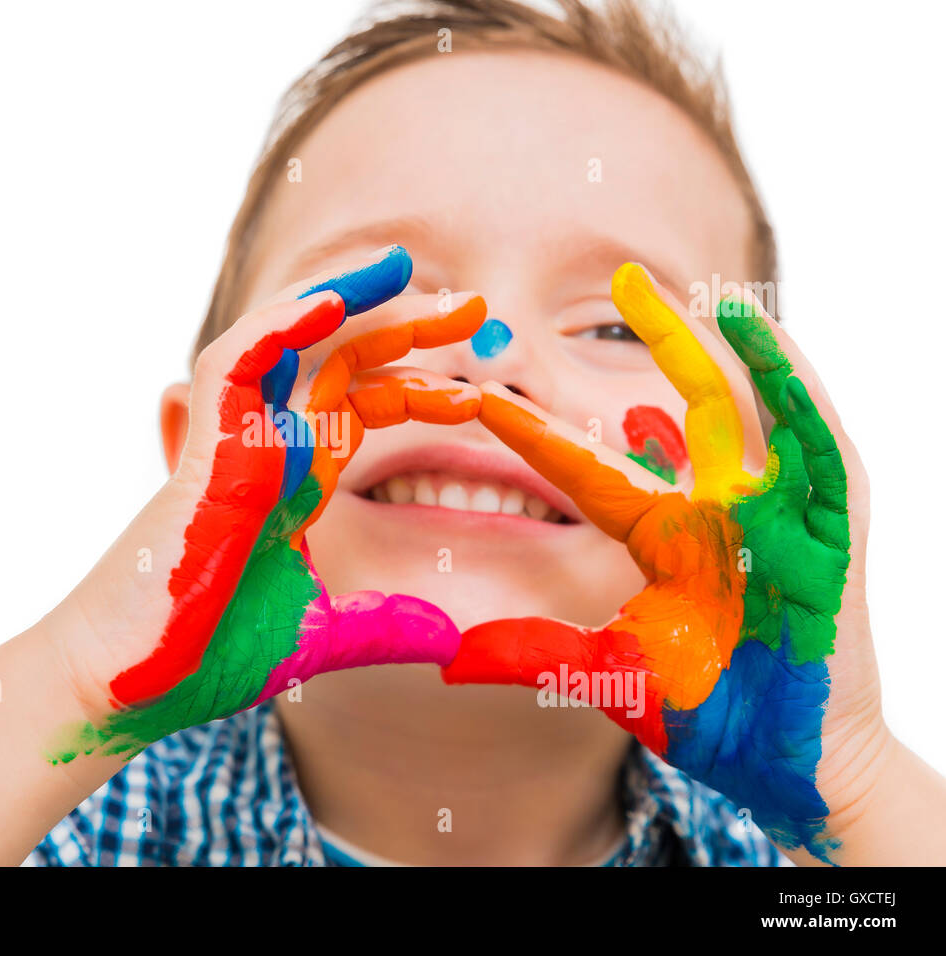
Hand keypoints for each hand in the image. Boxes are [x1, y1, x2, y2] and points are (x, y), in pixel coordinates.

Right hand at [49, 247, 483, 759]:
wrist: (132, 682)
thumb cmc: (206, 654)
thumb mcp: (320, 635)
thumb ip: (382, 627)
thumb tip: (448, 636)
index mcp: (294, 484)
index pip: (360, 408)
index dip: (416, 390)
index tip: (477, 395)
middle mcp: (268, 451)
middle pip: (337, 363)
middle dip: (404, 330)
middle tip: (475, 307)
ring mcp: (234, 444)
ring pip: (282, 342)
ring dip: (344, 300)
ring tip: (404, 271)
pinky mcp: (204, 451)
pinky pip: (234, 364)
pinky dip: (277, 326)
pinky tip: (331, 304)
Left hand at [442, 262, 881, 864]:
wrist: (794, 756)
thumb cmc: (708, 712)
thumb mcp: (610, 672)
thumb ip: (535, 654)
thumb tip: (449, 656)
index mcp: (663, 537)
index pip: (587, 468)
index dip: (535, 430)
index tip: (477, 394)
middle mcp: (719, 508)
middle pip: (685, 403)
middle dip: (657, 338)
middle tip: (622, 273)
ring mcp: (776, 511)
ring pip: (751, 406)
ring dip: (722, 343)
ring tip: (688, 283)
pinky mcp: (830, 524)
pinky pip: (815, 436)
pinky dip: (792, 380)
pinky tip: (760, 326)